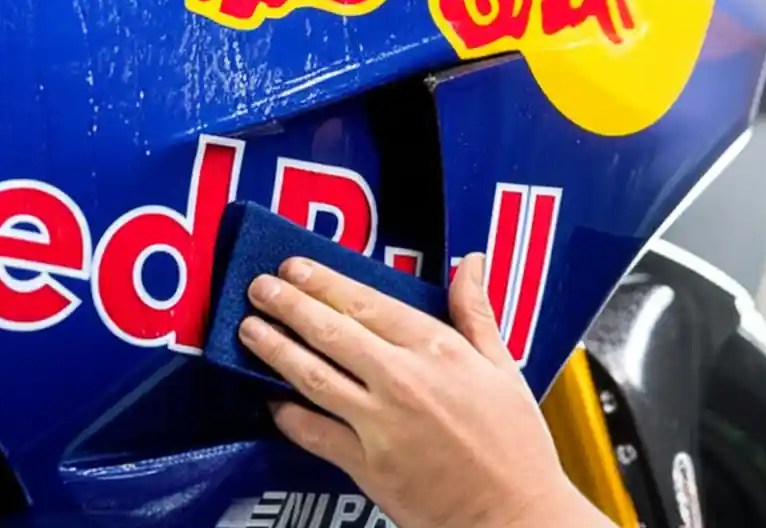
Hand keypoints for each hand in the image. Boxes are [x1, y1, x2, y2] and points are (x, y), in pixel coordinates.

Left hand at [238, 254, 612, 527]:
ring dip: (275, 349)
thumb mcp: (503, 368)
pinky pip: (314, 433)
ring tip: (250, 330)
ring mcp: (381, 424)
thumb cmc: (514, 445)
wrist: (515, 516)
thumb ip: (476, 312)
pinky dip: (288, 415)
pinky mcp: (367, 466)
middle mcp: (403, 380)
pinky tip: (270, 400)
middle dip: (288, 304)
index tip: (297, 267)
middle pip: (330, 331)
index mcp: (438, 350)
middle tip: (260, 287)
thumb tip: (469, 262)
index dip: (324, 282)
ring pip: (313, 376)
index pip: (367, 302)